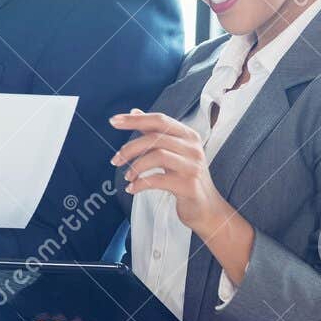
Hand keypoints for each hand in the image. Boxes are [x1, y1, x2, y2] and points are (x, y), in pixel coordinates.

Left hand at [110, 109, 232, 237]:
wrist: (207, 208)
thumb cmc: (186, 178)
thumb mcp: (174, 151)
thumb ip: (155, 132)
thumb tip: (134, 112)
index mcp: (188, 135)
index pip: (160, 120)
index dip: (135, 120)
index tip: (113, 121)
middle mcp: (193, 148)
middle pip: (155, 138)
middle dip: (130, 148)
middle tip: (115, 160)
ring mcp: (192, 166)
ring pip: (157, 156)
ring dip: (136, 166)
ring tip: (128, 177)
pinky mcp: (188, 185)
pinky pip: (158, 180)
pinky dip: (140, 183)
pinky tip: (132, 188)